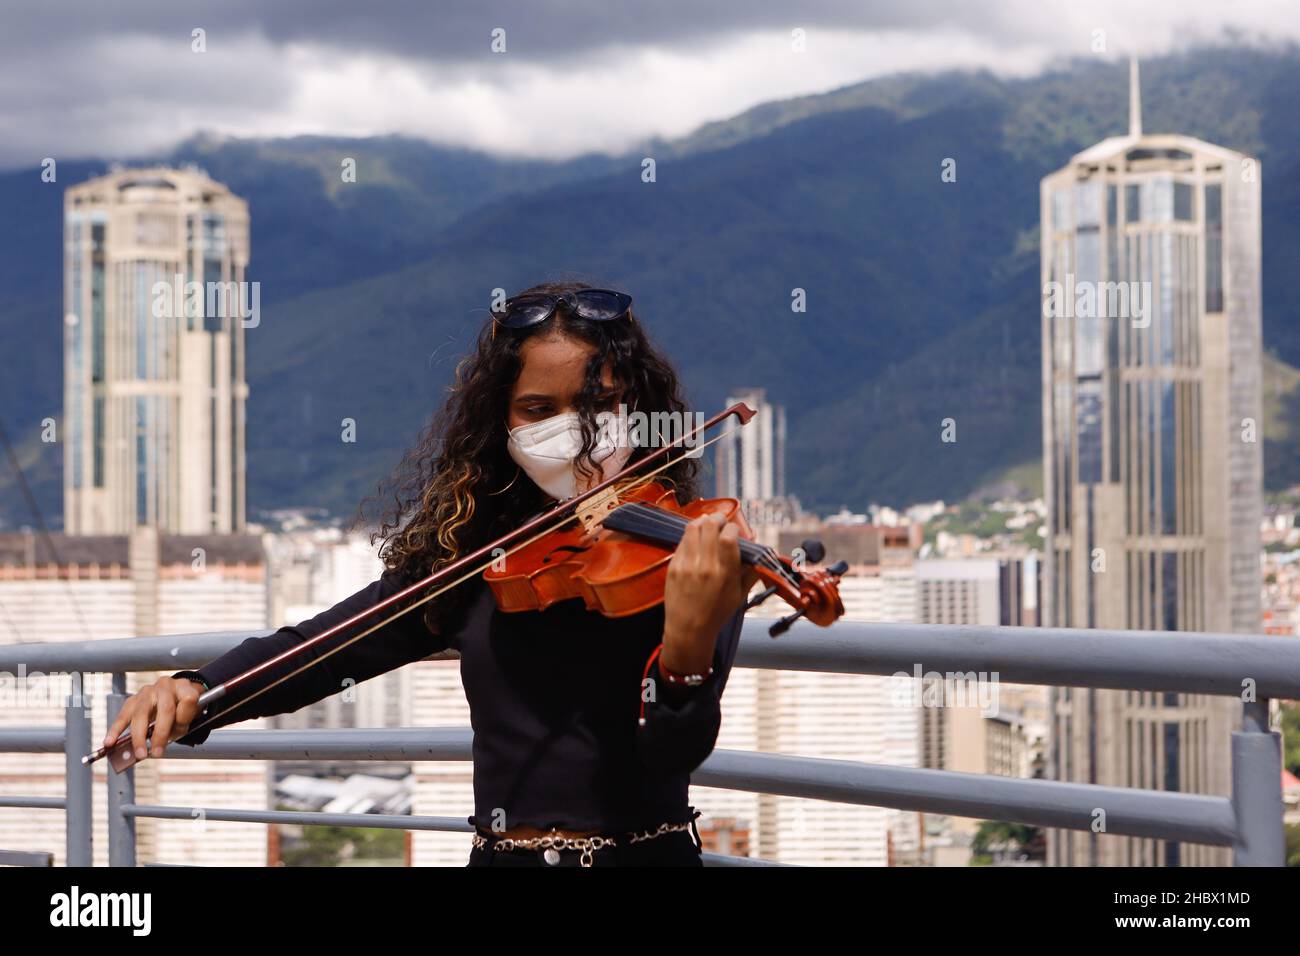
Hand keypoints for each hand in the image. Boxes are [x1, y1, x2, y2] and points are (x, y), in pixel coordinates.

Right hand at [103, 676, 205, 761]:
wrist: (173, 694)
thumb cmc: (181, 708)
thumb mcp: (189, 715)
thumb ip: (179, 727)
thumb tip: (156, 748)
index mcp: (184, 687)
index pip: (188, 701)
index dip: (184, 719)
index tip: (177, 736)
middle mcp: (166, 686)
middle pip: (164, 709)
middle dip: (160, 734)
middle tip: (157, 752)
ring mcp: (148, 691)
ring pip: (141, 713)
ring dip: (139, 736)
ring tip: (138, 753)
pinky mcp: (132, 699)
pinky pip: (123, 715)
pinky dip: (116, 730)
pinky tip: (110, 742)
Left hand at [661, 513, 757, 674]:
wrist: (688, 629)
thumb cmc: (717, 613)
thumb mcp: (740, 596)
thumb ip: (750, 573)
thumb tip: (758, 554)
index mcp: (725, 574)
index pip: (729, 537)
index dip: (733, 527)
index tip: (735, 530)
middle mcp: (705, 567)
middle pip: (709, 526)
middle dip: (718, 519)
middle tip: (721, 522)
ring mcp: (686, 566)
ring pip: (692, 529)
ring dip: (702, 522)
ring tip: (708, 524)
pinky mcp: (673, 567)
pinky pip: (682, 541)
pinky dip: (690, 535)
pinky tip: (696, 537)